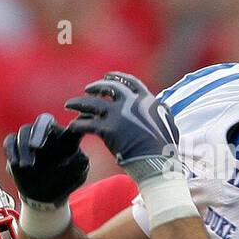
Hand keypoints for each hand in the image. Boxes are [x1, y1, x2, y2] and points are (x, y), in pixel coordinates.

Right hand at [3, 113, 88, 210]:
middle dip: (39, 131)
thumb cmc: (64, 182)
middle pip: (43, 121)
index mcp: (67, 138)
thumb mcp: (77, 177)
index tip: (69, 131)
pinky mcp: (16, 146)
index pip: (69, 125)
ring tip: (27, 166)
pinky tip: (15, 164)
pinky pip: (10, 141)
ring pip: (25, 130)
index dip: (69, 122)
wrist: (45, 195)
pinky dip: (11, 151)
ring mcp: (31, 138)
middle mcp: (48, 133)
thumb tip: (72, 157)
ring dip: (24, 147)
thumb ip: (79, 165)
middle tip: (36, 147)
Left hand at [65, 73, 180, 180]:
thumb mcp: (169, 122)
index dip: (116, 77)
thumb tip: (162, 105)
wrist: (158, 161)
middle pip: (108, 88)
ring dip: (79, 102)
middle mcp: (130, 102)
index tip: (108, 77)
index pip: (128, 81)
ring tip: (69, 104)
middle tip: (88, 90)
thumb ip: (162, 111)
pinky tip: (72, 126)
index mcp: (145, 99)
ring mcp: (118, 115)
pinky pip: (87, 124)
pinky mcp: (108, 130)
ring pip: (92, 103)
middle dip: (96, 86)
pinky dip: (78, 124)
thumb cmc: (165, 147)